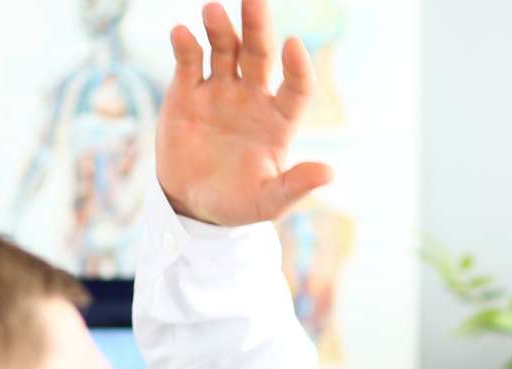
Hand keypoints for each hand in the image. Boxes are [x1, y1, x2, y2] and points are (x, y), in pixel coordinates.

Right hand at [156, 0, 333, 225]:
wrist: (191, 205)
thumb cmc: (236, 204)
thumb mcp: (267, 202)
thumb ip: (295, 187)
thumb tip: (329, 172)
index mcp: (278, 120)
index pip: (296, 86)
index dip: (298, 67)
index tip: (294, 46)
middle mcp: (252, 97)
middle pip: (259, 53)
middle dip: (258, 26)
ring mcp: (220, 90)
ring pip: (224, 49)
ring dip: (221, 29)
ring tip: (213, 11)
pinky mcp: (187, 91)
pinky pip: (188, 61)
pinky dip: (185, 45)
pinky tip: (182, 34)